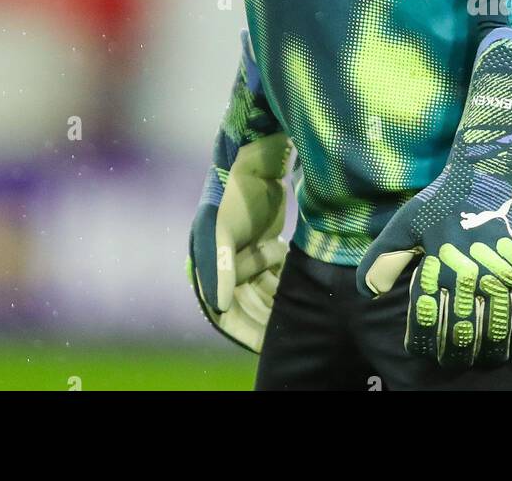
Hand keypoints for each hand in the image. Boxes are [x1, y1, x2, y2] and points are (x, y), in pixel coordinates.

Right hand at [187, 132, 291, 352]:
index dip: (243, 331)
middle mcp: (224, 269)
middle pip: (246, 309)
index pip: (223, 314)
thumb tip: (219, 306)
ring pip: (263, 296)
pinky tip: (304, 290)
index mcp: (208, 269)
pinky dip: (286, 286)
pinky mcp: (263, 250)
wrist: (258, 165)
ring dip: (278, 305)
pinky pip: (274, 279)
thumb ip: (219, 266)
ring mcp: (245, 260)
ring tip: (301, 313)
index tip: (266, 345)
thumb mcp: (222, 230)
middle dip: (266, 322)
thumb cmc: (235, 197)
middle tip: (292, 332)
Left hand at [356, 29, 511, 368]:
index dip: (425, 340)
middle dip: (455, 351)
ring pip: (497, 332)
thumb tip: (366, 292)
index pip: (427, 317)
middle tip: (453, 358)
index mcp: (437, 258)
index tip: (424, 350)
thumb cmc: (445, 199)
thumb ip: (384, 257)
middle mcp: (469, 268)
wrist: (492, 170)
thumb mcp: (408, 221)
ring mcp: (502, 270)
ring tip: (482, 356)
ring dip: (489, 352)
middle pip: (462, 331)